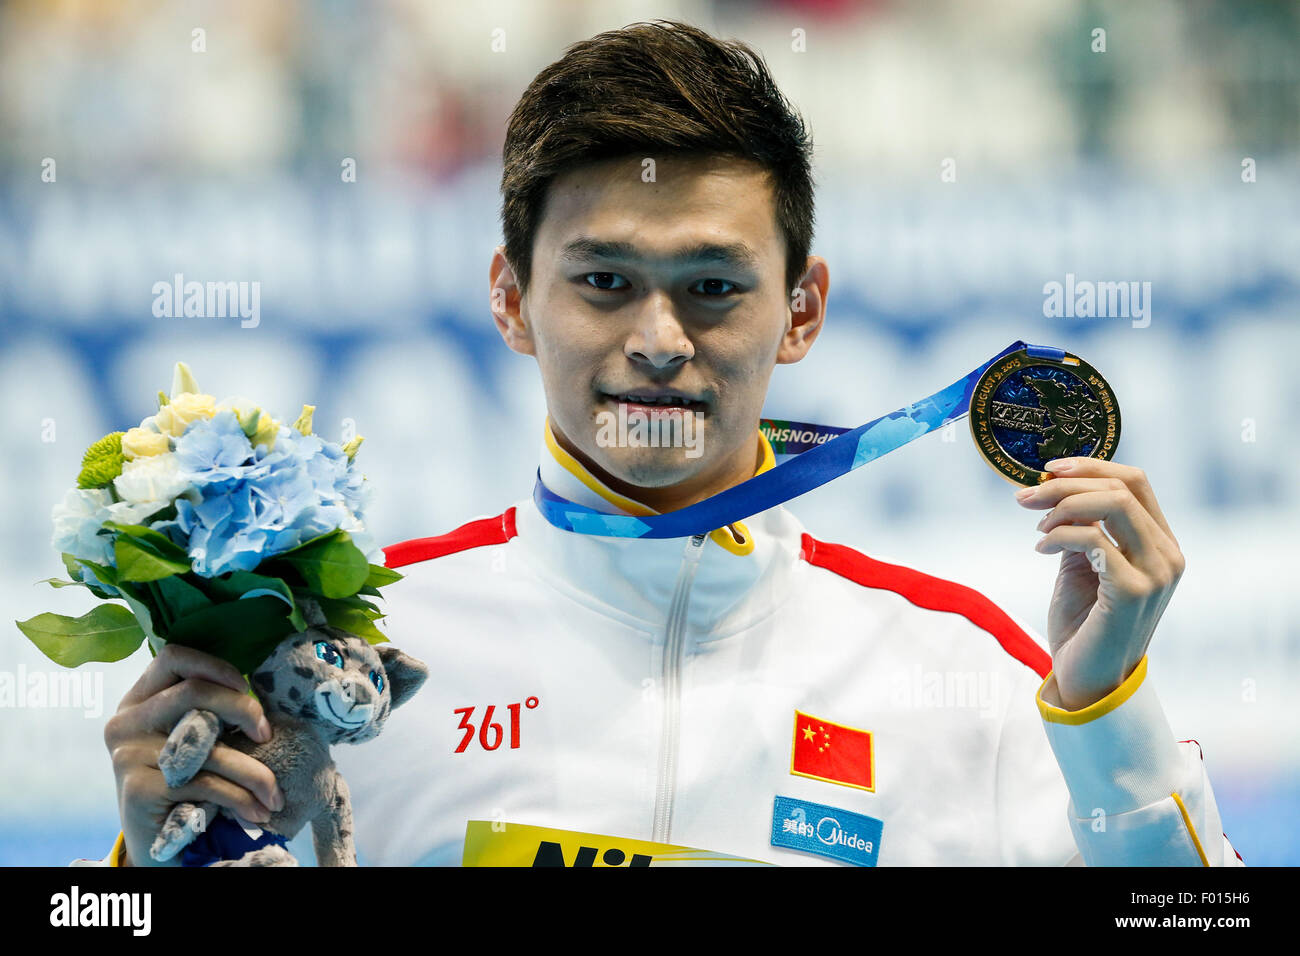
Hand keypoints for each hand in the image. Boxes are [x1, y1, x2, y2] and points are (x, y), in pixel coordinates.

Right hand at [104, 644, 284, 865]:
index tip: (246, 686)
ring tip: (274, 793)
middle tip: (267, 735)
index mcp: (138, 700)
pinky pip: (206, 783)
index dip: (215, 665)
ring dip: (254, 772)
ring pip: (208, 745)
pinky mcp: (138, 788)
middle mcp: (126, 722)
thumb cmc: (182, 780)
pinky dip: (241, 798)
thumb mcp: (190, 738)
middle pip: (194, 691)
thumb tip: (257, 693)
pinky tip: (257, 811)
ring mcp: (127, 754)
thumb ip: (207, 710)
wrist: (155, 840)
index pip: (173, 657)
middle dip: (242, 709)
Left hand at [1014, 457, 1185, 709]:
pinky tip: (1040, 549)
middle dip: (1064, 485)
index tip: (1047, 469)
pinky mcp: (1134, 590)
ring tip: (1037, 527)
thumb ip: (1082, 527)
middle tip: (1025, 497)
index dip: (1090, 466)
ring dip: (1062, 506)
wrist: (1087, 679)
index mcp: (1160, 543)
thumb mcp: (1083, 564)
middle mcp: (1167, 554)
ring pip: (1113, 505)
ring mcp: (1156, 573)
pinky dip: (1059, 535)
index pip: (1135, 481)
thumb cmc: (1084, 623)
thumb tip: (1056, 486)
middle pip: (1121, 487)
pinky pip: (1094, 540)